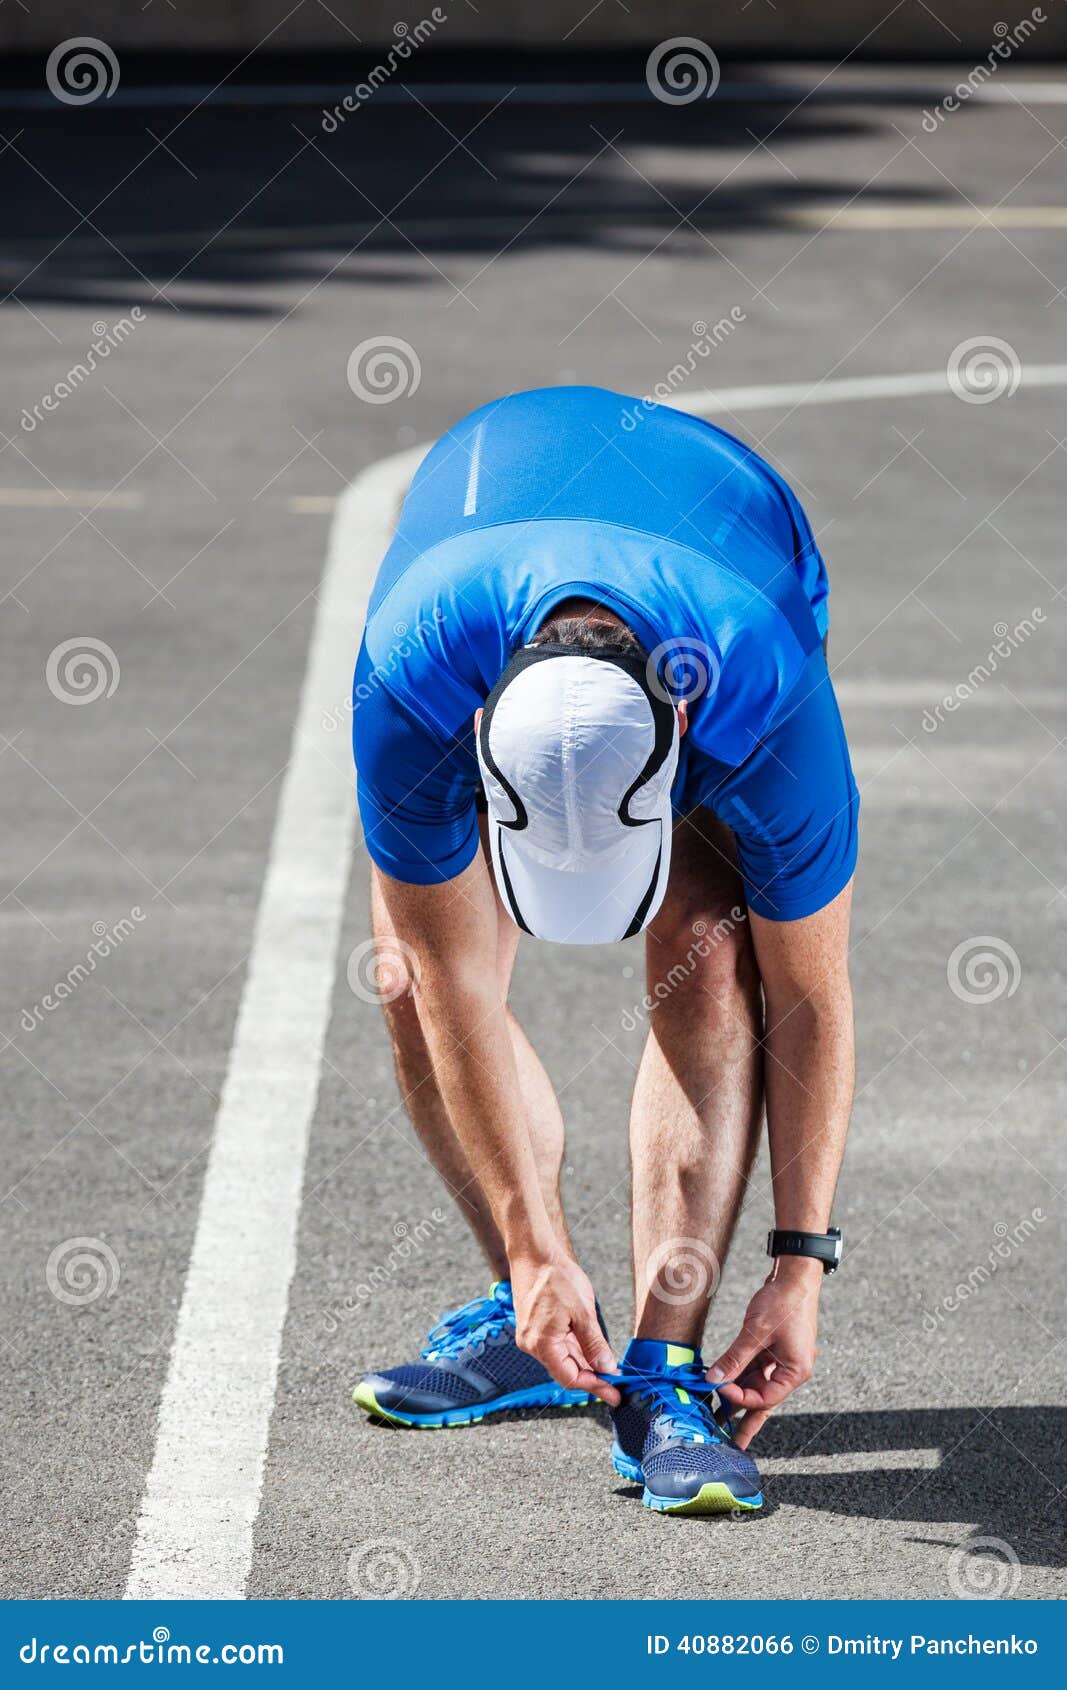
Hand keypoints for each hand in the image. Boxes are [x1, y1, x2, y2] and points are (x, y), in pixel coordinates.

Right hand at [510, 1254, 619, 1406]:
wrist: (534, 1253)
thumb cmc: (555, 1276)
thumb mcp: (583, 1312)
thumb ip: (594, 1344)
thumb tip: (607, 1368)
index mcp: (542, 1344)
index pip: (570, 1378)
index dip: (594, 1387)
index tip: (614, 1394)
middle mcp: (532, 1344)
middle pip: (565, 1371)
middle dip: (592, 1377)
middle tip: (616, 1384)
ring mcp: (532, 1336)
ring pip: (562, 1359)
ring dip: (585, 1364)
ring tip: (608, 1369)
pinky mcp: (535, 1327)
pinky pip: (557, 1346)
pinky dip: (575, 1351)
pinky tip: (591, 1353)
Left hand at [707, 1260, 820, 1447]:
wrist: (795, 1276)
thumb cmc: (783, 1302)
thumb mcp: (756, 1332)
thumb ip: (734, 1358)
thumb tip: (713, 1380)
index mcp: (795, 1372)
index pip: (765, 1398)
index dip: (740, 1397)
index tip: (718, 1388)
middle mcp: (791, 1370)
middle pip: (763, 1400)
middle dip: (744, 1420)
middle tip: (728, 1443)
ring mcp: (783, 1360)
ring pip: (756, 1385)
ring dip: (737, 1395)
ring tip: (716, 1415)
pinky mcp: (774, 1349)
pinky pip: (754, 1369)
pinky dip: (739, 1375)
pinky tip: (723, 1382)